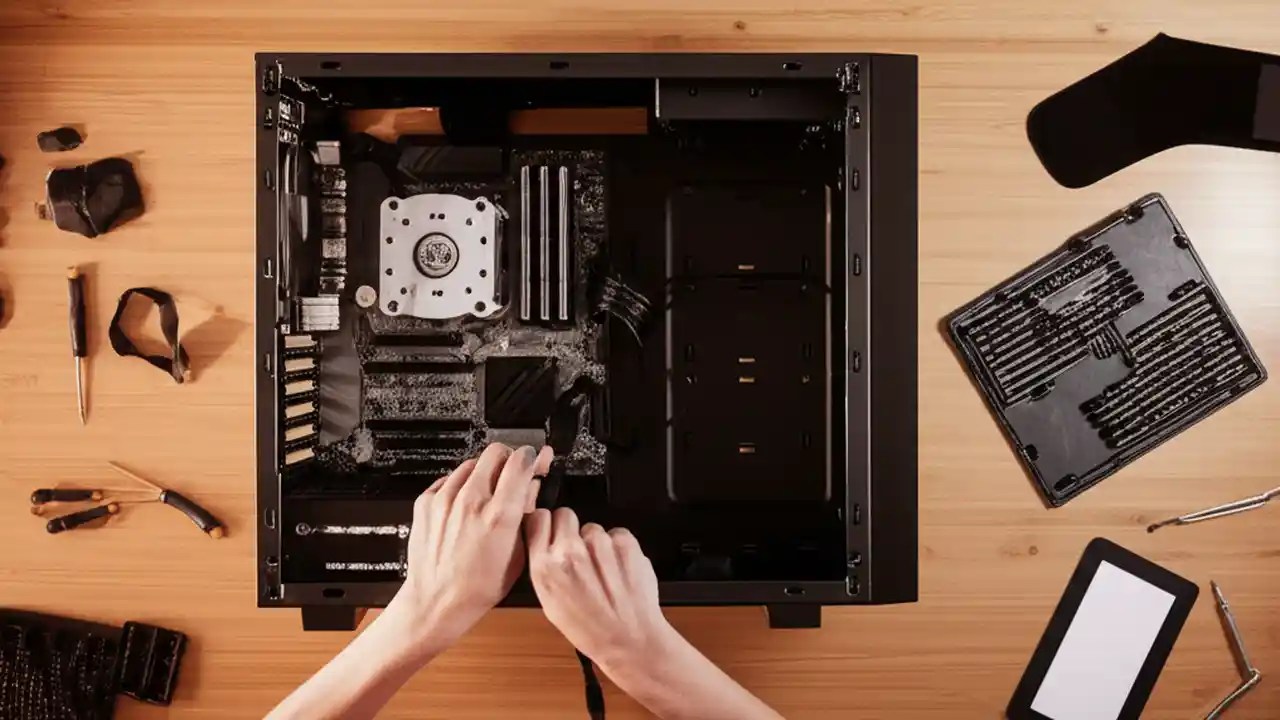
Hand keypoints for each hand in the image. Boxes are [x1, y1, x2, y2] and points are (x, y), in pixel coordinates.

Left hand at [390, 443, 552, 652]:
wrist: (436, 600)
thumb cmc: (478, 586)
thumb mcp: (518, 554)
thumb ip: (527, 513)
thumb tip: (532, 484)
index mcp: (499, 515)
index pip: (521, 462)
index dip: (533, 457)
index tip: (537, 459)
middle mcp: (471, 501)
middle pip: (496, 452)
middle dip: (509, 459)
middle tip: (513, 473)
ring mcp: (445, 499)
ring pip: (472, 463)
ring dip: (485, 473)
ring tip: (487, 496)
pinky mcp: (426, 501)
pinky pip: (449, 479)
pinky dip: (461, 486)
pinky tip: (466, 506)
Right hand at [524, 507, 675, 671]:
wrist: (630, 640)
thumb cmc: (590, 629)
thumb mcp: (550, 602)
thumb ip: (545, 567)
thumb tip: (544, 541)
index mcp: (544, 567)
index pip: (538, 519)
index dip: (547, 524)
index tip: (551, 530)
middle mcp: (568, 551)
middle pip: (565, 515)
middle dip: (571, 530)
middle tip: (580, 554)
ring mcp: (598, 545)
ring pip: (593, 528)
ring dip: (597, 545)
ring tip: (604, 574)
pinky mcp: (625, 543)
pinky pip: (617, 534)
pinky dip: (619, 549)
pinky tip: (620, 572)